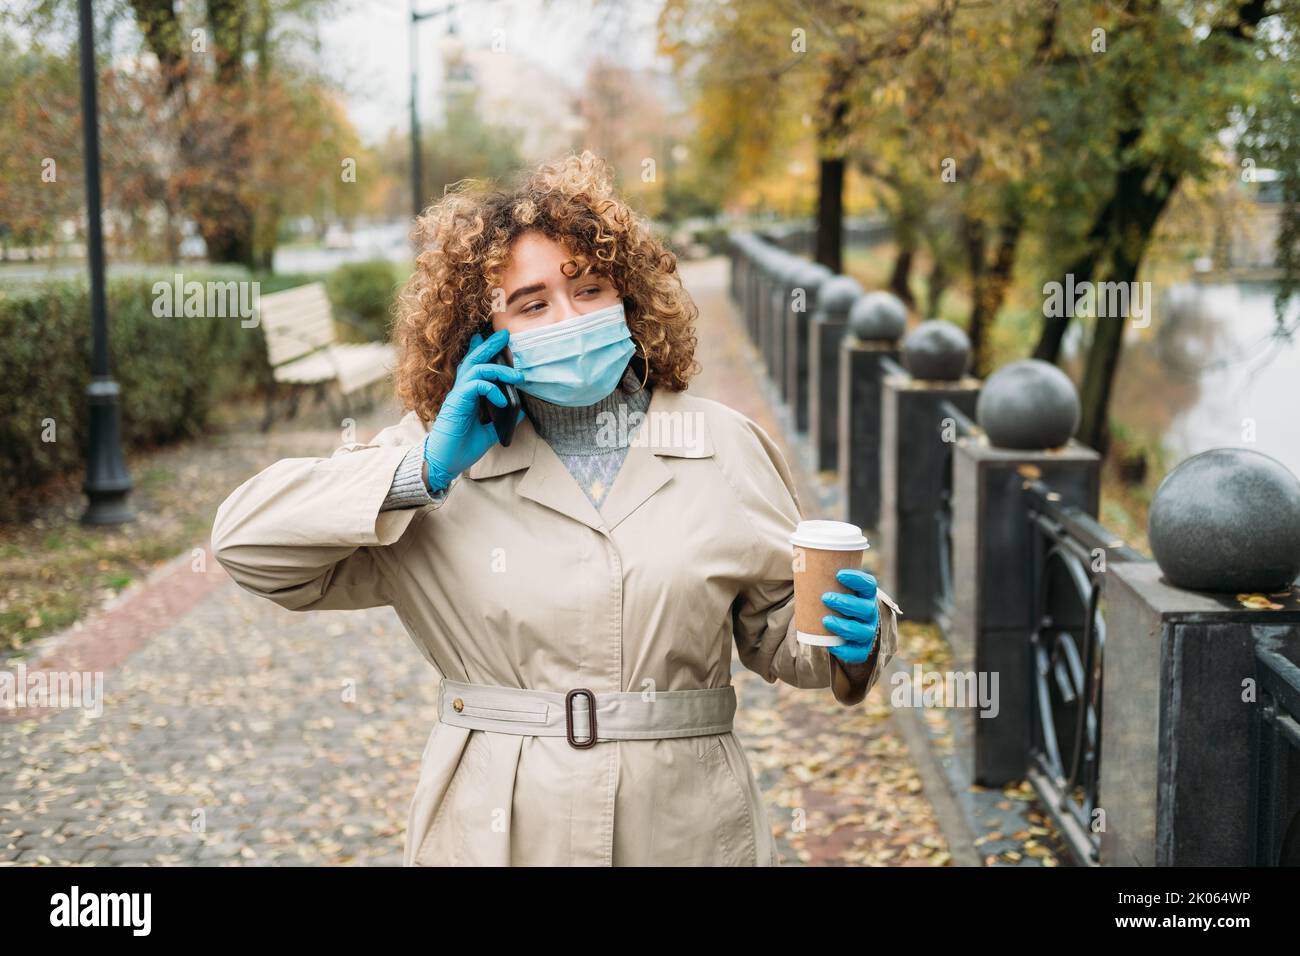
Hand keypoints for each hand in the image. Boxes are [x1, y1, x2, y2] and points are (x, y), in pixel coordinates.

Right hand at [423, 328, 524, 491]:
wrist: (443, 464)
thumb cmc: (460, 449)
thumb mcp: (488, 434)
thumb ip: (502, 421)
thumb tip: (520, 411)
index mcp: (466, 395)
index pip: (474, 366)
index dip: (483, 350)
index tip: (498, 339)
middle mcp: (460, 391)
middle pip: (474, 359)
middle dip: (490, 345)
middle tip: (505, 334)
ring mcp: (457, 396)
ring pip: (476, 368)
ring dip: (499, 369)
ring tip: (518, 377)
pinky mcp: (456, 403)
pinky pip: (475, 386)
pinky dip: (492, 389)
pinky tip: (503, 401)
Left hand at [820, 569, 879, 664]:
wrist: (841, 624)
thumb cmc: (833, 601)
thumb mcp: (832, 588)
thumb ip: (822, 578)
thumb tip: (796, 560)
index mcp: (865, 595)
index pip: (868, 584)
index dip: (857, 579)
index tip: (839, 574)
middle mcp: (870, 613)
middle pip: (865, 608)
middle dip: (846, 603)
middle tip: (825, 597)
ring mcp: (867, 631)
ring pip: (861, 631)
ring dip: (844, 626)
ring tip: (826, 620)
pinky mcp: (861, 648)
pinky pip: (857, 653)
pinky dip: (844, 650)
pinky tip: (830, 645)